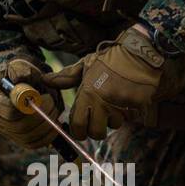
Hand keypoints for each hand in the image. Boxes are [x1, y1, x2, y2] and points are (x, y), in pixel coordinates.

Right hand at [0, 57, 62, 148]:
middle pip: (20, 128)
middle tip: (55, 105)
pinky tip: (55, 125)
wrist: (15, 84)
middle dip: (42, 118)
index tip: (47, 97)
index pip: (11, 113)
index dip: (31, 108)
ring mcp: (5, 131)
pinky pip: (32, 144)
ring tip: (56, 113)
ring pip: (28, 138)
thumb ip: (20, 69)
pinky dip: (47, 137)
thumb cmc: (18, 74)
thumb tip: (23, 77)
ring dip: (47, 127)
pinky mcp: (16, 138)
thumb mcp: (17, 66)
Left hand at [44, 26, 167, 138]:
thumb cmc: (111, 59)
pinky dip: (128, 111)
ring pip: (114, 125)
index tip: (80, 128)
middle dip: (96, 130)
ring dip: (114, 119)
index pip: (78, 125)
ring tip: (115, 103)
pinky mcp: (136, 105)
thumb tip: (46, 80)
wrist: (139, 52)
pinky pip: (130, 117)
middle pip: (96, 133)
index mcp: (88, 93)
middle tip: (98, 120)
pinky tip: (127, 98)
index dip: (78, 131)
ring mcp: (120, 104)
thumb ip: (66, 77)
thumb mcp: (87, 64)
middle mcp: (102, 101)